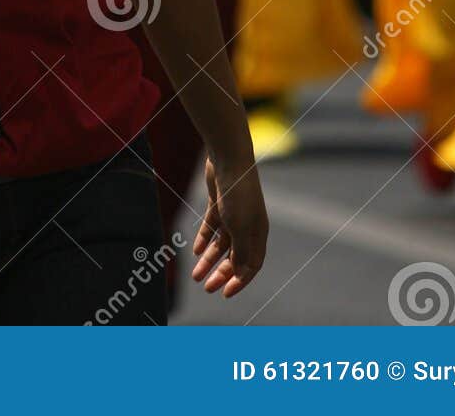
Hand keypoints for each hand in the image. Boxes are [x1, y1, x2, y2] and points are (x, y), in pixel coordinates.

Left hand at [192, 154, 267, 296]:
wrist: (228, 160)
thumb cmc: (238, 195)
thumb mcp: (240, 229)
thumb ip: (240, 252)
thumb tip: (239, 274)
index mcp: (258, 234)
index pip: (252, 265)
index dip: (240, 281)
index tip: (225, 293)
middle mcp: (248, 226)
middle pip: (235, 256)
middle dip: (221, 273)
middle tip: (206, 288)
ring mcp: (233, 214)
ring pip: (220, 244)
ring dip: (209, 260)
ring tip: (195, 275)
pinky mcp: (220, 203)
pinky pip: (212, 226)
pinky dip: (204, 238)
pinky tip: (196, 250)